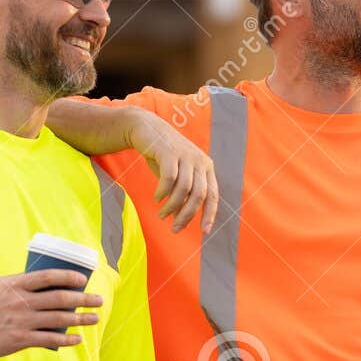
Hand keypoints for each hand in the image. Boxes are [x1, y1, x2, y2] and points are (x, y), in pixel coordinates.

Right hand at [0, 269, 101, 358]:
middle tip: (98, 300)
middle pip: (61, 298)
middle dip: (84, 299)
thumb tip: (39, 280)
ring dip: (81, 319)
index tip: (83, 279)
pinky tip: (77, 339)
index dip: (69, 276)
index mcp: (16, 284)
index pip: (49, 277)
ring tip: (94, 318)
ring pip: (59, 319)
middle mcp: (21, 301)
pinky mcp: (20, 340)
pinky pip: (49, 339)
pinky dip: (66, 339)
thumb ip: (17, 282)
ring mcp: (22, 321)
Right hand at [127, 111, 217, 233]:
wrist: (146, 129)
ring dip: (172, 206)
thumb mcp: (176, 177)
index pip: (213, 195)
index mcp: (206, 168)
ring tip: (162, 214)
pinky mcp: (170, 152)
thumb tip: (180, 219)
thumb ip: (181, 195)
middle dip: (187, 215)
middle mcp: (200, 161)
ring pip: (184, 189)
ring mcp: (186, 156)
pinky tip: (157, 198)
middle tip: (175, 229)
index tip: (204, 231)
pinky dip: (163, 192)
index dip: (210, 214)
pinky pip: (169, 178)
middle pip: (199, 195)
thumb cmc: (163, 156)